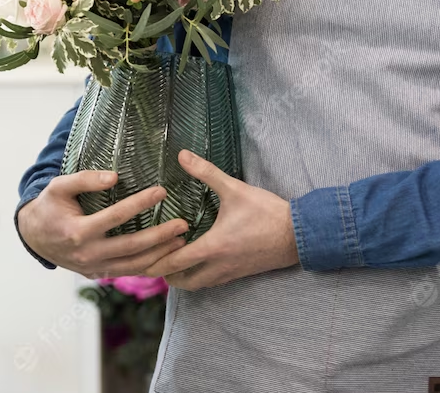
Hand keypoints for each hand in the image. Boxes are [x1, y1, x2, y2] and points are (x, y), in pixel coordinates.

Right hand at [17, 171, 188, 278]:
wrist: (34, 236)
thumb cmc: (49, 207)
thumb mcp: (59, 187)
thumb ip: (85, 179)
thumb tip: (115, 177)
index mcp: (78, 231)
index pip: (116, 216)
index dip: (140, 203)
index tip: (162, 191)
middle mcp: (88, 254)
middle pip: (131, 246)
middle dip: (160, 236)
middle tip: (183, 225)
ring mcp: (93, 267)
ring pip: (133, 265)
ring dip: (160, 255)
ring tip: (182, 242)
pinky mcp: (98, 274)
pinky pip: (127, 272)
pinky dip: (148, 267)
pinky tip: (166, 257)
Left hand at [142, 150, 298, 289]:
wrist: (299, 234)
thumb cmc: (267, 212)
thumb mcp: (235, 189)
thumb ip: (206, 172)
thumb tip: (182, 155)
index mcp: (213, 247)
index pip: (175, 262)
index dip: (155, 260)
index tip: (141, 254)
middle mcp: (218, 266)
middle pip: (182, 282)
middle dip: (165, 273)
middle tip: (154, 257)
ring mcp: (230, 273)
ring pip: (198, 285)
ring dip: (182, 276)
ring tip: (172, 259)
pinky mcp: (240, 273)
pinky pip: (212, 281)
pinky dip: (199, 276)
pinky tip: (197, 261)